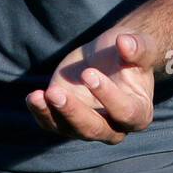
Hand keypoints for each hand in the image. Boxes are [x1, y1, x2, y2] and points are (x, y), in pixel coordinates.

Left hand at [26, 29, 157, 143]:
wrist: (108, 55)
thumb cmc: (128, 53)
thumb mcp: (139, 46)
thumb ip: (137, 47)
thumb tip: (125, 43)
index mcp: (139, 113)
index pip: (125, 112)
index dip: (108, 96)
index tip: (89, 73)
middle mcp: (114, 127)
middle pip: (94, 130)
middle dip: (74, 112)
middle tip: (57, 92)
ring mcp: (88, 126)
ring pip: (71, 130)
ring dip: (55, 113)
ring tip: (41, 95)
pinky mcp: (66, 119)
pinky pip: (51, 123)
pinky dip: (41, 112)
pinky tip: (33, 97)